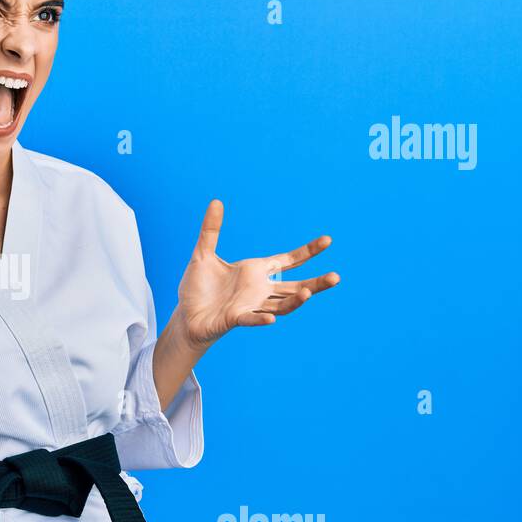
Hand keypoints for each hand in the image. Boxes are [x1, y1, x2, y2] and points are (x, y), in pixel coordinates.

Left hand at [173, 199, 338, 348]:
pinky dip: (262, 319)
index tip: (327, 240)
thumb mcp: (203, 254)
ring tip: (309, 292)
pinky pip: (252, 319)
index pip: (288, 261)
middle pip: (295, 286)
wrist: (184, 315)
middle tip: (337, 277)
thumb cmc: (197, 288)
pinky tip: (272, 320)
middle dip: (316, 283)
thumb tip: (216, 201)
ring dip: (295, 301)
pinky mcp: (235, 319)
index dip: (307, 252)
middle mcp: (259, 290)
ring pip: (280, 306)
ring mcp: (250, 306)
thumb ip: (211, 229)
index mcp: (255, 272)